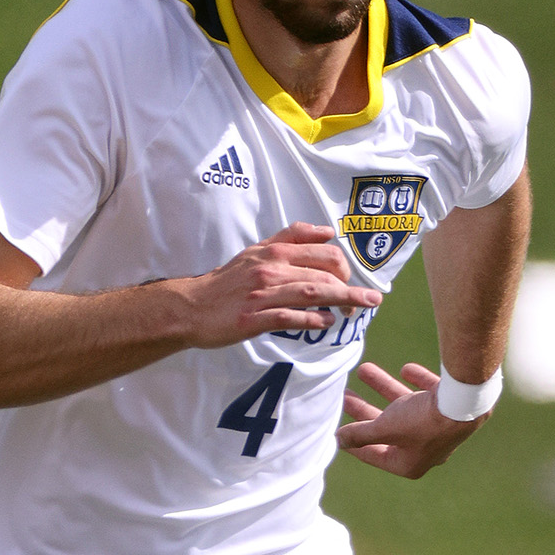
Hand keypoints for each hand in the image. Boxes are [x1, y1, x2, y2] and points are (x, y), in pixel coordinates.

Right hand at [179, 223, 382, 347]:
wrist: (191, 306)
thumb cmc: (228, 281)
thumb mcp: (257, 250)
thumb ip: (291, 238)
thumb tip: (327, 231)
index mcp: (274, 251)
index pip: (324, 252)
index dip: (345, 267)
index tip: (351, 281)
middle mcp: (271, 268)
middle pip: (324, 273)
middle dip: (349, 288)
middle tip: (362, 302)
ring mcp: (262, 294)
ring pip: (312, 292)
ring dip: (342, 301)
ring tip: (359, 309)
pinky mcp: (253, 318)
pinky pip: (290, 317)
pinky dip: (312, 319)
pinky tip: (326, 322)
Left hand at [335, 361, 485, 478]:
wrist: (465, 402)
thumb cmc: (423, 420)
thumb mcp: (385, 428)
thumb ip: (360, 433)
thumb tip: (338, 441)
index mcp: (409, 462)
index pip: (374, 454)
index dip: (353, 443)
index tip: (336, 432)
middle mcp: (425, 448)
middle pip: (386, 429)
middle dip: (364, 410)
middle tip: (345, 395)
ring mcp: (438, 428)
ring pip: (404, 406)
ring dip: (383, 386)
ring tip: (363, 368)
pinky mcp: (450, 408)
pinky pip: (428, 393)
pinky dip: (416, 381)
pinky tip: (406, 369)